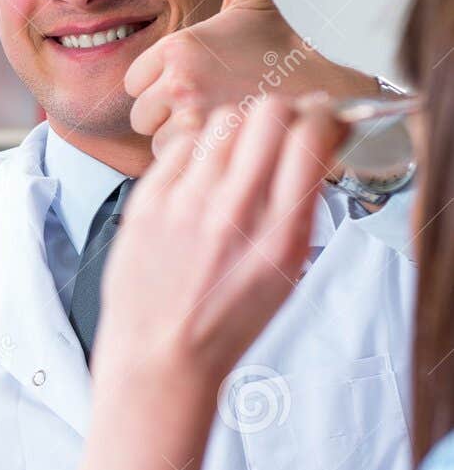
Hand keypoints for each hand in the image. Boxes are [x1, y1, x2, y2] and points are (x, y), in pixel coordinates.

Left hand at [95, 94, 343, 395]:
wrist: (162, 356)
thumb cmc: (226, 320)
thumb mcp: (286, 271)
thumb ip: (301, 205)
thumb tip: (317, 141)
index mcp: (280, 234)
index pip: (310, 137)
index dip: (323, 118)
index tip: (322, 121)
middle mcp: (233, 213)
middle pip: (267, 113)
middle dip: (284, 113)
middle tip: (281, 130)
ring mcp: (185, 204)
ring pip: (223, 121)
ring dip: (240, 131)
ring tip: (237, 160)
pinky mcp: (146, 202)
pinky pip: (179, 145)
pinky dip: (197, 151)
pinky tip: (199, 177)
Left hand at [125, 0, 373, 156]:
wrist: (322, 95)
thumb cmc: (281, 53)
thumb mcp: (251, 1)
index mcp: (176, 45)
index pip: (134, 82)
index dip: (159, 89)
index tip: (193, 87)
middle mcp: (177, 77)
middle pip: (141, 114)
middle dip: (166, 117)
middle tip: (208, 108)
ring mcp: (190, 112)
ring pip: (156, 139)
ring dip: (180, 139)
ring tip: (217, 123)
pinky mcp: (206, 144)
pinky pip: (175, 159)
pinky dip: (194, 158)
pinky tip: (222, 142)